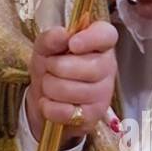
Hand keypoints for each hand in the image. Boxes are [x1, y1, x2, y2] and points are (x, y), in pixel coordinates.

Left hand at [25, 22, 117, 147]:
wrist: (44, 100)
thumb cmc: (50, 67)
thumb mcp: (45, 48)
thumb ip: (51, 38)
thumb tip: (62, 34)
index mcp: (100, 44)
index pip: (107, 35)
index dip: (91, 39)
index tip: (72, 44)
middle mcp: (107, 67)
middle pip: (84, 67)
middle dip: (54, 67)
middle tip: (50, 68)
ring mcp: (103, 94)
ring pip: (68, 89)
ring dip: (49, 87)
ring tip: (50, 85)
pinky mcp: (93, 116)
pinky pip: (65, 111)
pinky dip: (49, 107)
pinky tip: (50, 102)